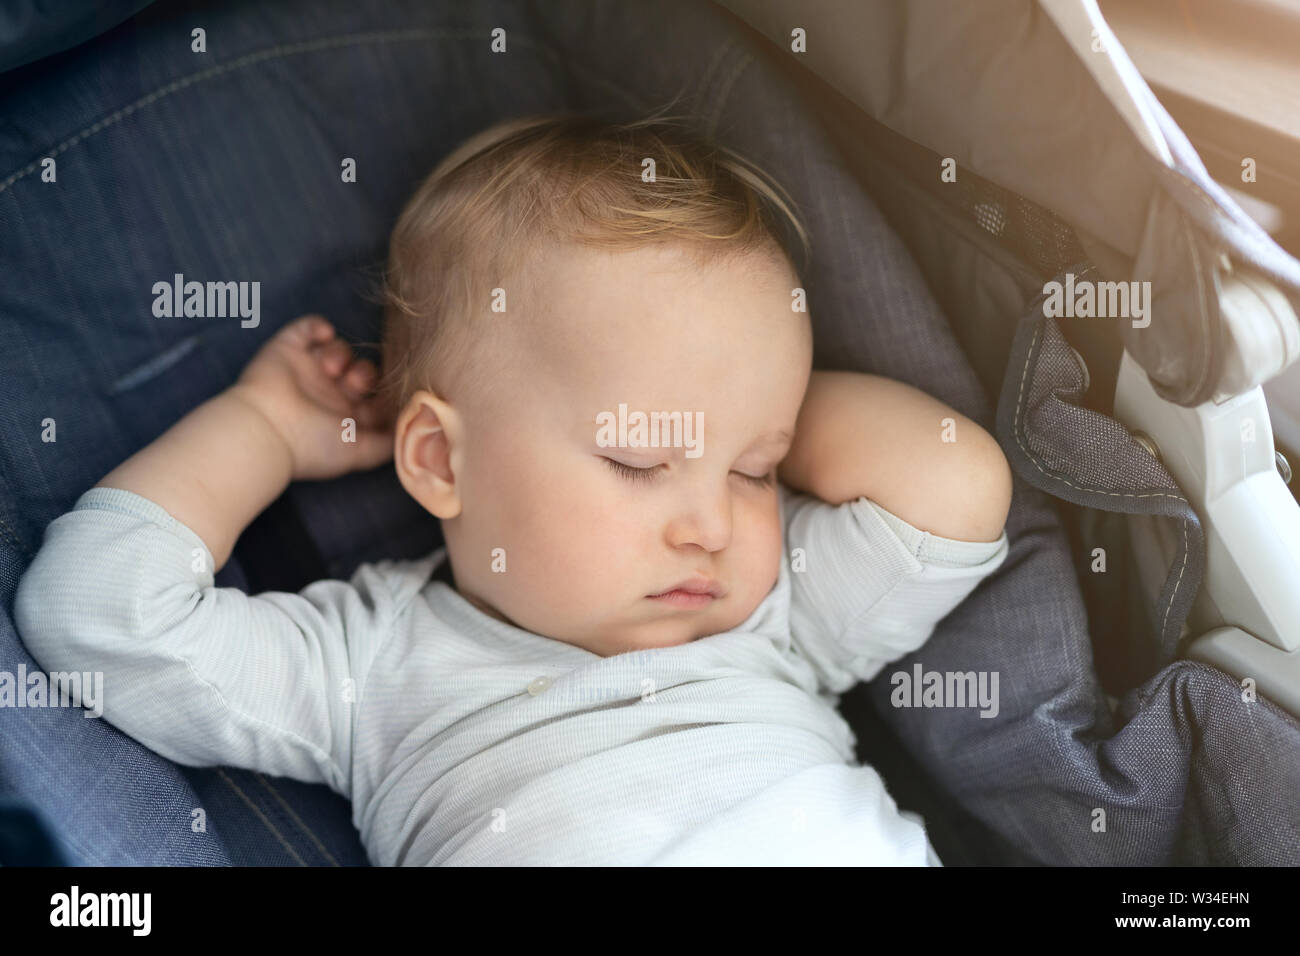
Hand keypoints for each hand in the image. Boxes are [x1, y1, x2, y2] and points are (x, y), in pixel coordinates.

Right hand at [230, 315, 393, 481]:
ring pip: (340, 349)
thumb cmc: (313, 445)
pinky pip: (309, 327)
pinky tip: (323, 337)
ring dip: (343, 354)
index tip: (389, 391)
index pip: (374, 397)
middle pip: (362, 371)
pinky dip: (319, 327)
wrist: (264, 429)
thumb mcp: (361, 452)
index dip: (385, 391)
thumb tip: (410, 428)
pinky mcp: (287, 349)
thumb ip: (388, 442)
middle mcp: (327, 394)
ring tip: (330, 368)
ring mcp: (307, 371)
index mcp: (344, 418)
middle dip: (365, 374)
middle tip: (353, 383)